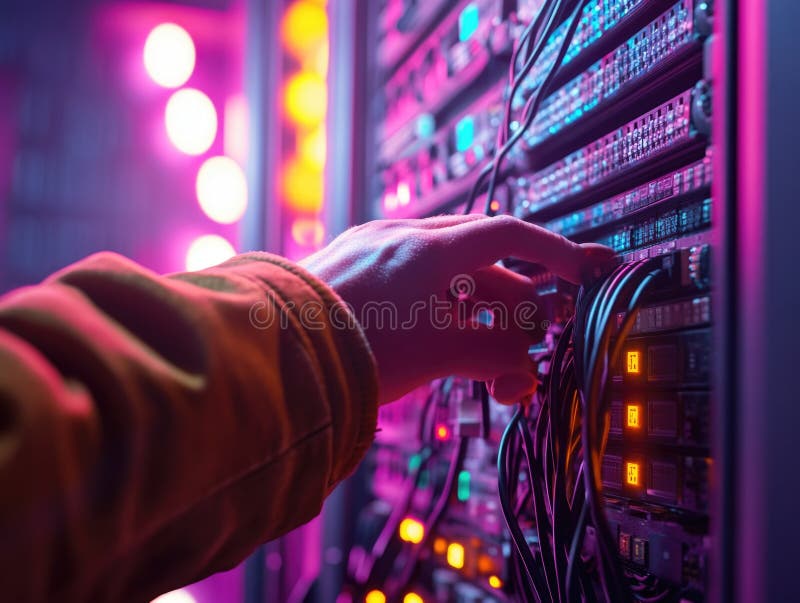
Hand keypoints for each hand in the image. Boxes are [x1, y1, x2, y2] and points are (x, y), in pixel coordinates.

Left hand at [300, 215, 614, 404]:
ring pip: (441, 268)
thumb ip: (493, 354)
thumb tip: (525, 364)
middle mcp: (400, 237)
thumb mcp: (437, 355)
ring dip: (472, 305)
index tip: (582, 270)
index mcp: (428, 248)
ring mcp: (369, 247)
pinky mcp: (346, 265)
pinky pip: (406, 274)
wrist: (272, 352)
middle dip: (512, 296)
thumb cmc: (353, 351)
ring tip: (482, 349)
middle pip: (478, 255)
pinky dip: (433, 301)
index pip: (510, 235)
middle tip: (529, 333)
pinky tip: (434, 334)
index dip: (554, 252)